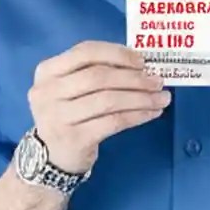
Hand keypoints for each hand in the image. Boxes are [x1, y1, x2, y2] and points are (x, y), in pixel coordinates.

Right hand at [27, 41, 168, 172]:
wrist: (50, 156)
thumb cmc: (67, 114)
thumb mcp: (68, 88)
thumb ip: (94, 72)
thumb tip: (139, 65)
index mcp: (47, 71)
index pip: (85, 52)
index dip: (116, 54)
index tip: (141, 60)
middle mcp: (48, 92)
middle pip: (98, 76)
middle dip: (133, 77)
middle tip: (157, 81)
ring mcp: (59, 117)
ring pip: (109, 100)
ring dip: (141, 97)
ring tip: (162, 98)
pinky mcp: (74, 139)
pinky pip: (113, 122)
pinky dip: (137, 115)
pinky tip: (152, 113)